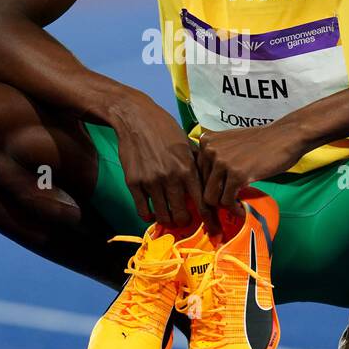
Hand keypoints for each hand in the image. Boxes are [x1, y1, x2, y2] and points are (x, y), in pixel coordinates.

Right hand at [107, 94, 209, 228]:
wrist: (136, 118)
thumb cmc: (165, 129)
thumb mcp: (187, 144)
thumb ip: (198, 165)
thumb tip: (211, 184)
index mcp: (187, 168)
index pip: (203, 203)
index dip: (210, 220)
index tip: (214, 230)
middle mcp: (171, 178)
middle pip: (182, 215)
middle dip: (186, 221)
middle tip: (185, 219)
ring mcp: (151, 182)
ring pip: (163, 216)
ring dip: (168, 220)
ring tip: (169, 217)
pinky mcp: (133, 183)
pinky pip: (143, 211)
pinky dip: (150, 216)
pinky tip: (153, 212)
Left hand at [196, 121, 306, 208]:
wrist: (285, 136)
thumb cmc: (261, 142)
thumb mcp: (230, 142)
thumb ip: (216, 156)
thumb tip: (205, 183)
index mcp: (206, 141)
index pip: (196, 173)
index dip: (208, 186)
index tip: (220, 193)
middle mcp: (209, 150)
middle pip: (201, 186)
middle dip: (214, 198)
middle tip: (228, 203)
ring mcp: (222, 162)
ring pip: (210, 197)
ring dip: (223, 206)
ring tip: (235, 205)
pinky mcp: (237, 175)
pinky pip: (226, 201)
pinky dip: (234, 209)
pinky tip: (241, 208)